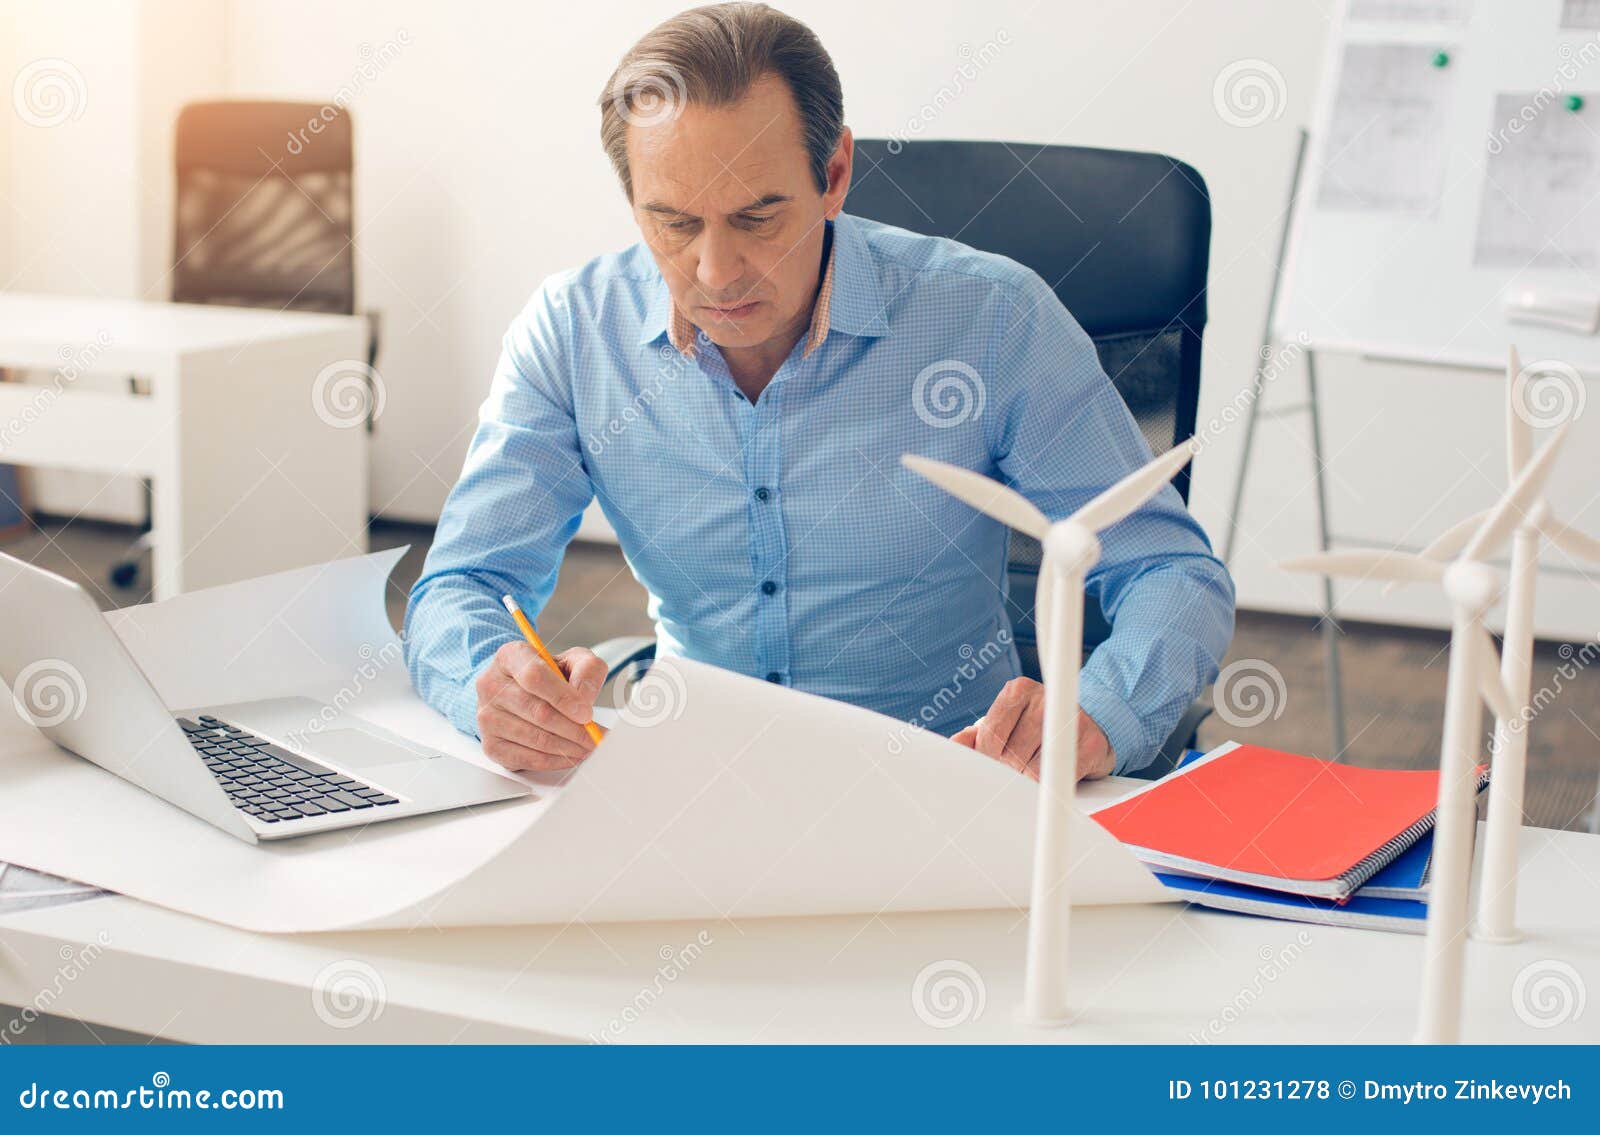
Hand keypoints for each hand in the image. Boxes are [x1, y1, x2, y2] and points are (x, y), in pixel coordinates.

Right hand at [475, 642, 606, 771]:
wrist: (522, 691)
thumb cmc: (549, 676)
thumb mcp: (573, 661)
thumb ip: (586, 670)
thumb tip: (584, 697)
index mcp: (510, 657)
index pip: (534, 676)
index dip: (563, 697)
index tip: (586, 712)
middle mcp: (491, 685)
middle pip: (538, 712)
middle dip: (574, 728)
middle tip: (595, 736)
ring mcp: (487, 717)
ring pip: (535, 738)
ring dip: (568, 747)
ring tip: (588, 746)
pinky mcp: (491, 744)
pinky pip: (528, 758)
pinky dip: (556, 760)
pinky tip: (571, 755)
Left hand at [951, 677, 1114, 781]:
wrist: (1091, 726)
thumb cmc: (1039, 727)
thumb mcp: (1006, 723)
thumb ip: (978, 734)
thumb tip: (955, 745)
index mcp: (1018, 690)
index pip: (990, 735)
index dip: (988, 757)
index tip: (994, 763)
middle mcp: (1045, 698)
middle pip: (1010, 755)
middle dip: (1008, 769)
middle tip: (1015, 769)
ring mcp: (1071, 719)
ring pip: (1032, 770)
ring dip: (1028, 779)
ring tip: (1033, 770)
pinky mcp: (1091, 744)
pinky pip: (1059, 778)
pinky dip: (1051, 785)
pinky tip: (1052, 776)